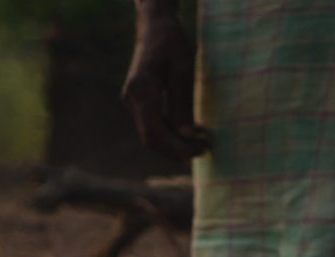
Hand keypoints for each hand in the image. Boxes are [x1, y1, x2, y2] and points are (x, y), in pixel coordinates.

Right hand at [122, 3, 210, 161]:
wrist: (154, 26)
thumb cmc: (171, 42)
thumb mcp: (182, 70)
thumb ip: (181, 105)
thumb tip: (187, 137)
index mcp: (140, 90)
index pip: (154, 131)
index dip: (176, 147)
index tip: (199, 151)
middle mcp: (131, 99)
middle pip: (150, 138)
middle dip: (176, 150)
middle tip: (204, 151)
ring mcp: (132, 102)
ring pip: (151, 134)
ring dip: (175, 143)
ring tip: (200, 145)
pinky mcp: (139, 102)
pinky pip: (153, 125)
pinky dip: (171, 133)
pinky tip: (190, 133)